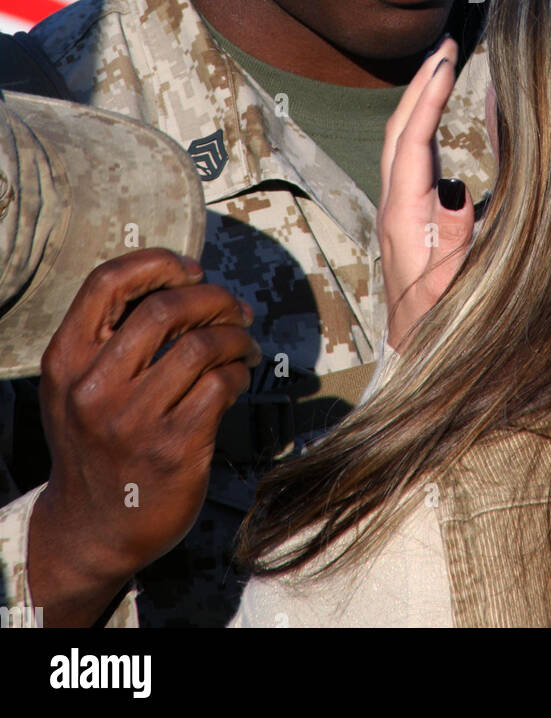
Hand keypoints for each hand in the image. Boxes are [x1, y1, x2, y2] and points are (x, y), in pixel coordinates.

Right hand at [29, 248, 260, 626]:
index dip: (158, 263)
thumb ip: (110, 335)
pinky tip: (237, 377)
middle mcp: (94, 388)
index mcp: (67, 361)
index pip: (107, 282)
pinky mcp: (175, 447)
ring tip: (243, 344)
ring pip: (202, 345)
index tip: (191, 270)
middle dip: (213, 298)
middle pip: (166, 307)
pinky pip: (222, 385)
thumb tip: (186, 282)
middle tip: (234, 308)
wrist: (93, 528)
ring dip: (235, 336)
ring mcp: (134, 419)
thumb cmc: (95, 443)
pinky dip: (239, 371)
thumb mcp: (76, 386)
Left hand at [378, 38, 474, 350]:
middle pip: (399, 131)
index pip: (413, 139)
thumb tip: (454, 186)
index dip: (429, 95)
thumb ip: (458, 236)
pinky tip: (441, 122)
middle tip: (446, 46)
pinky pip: (414, 163)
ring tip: (445, 69)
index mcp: (405, 217)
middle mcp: (394, 210)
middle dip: (420, 84)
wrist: (419, 364)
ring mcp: (399, 215)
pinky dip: (427, 130)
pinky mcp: (408, 223)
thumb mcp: (458, 282)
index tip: (449, 57)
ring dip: (420, 102)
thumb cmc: (443, 327)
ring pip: (403, 144)